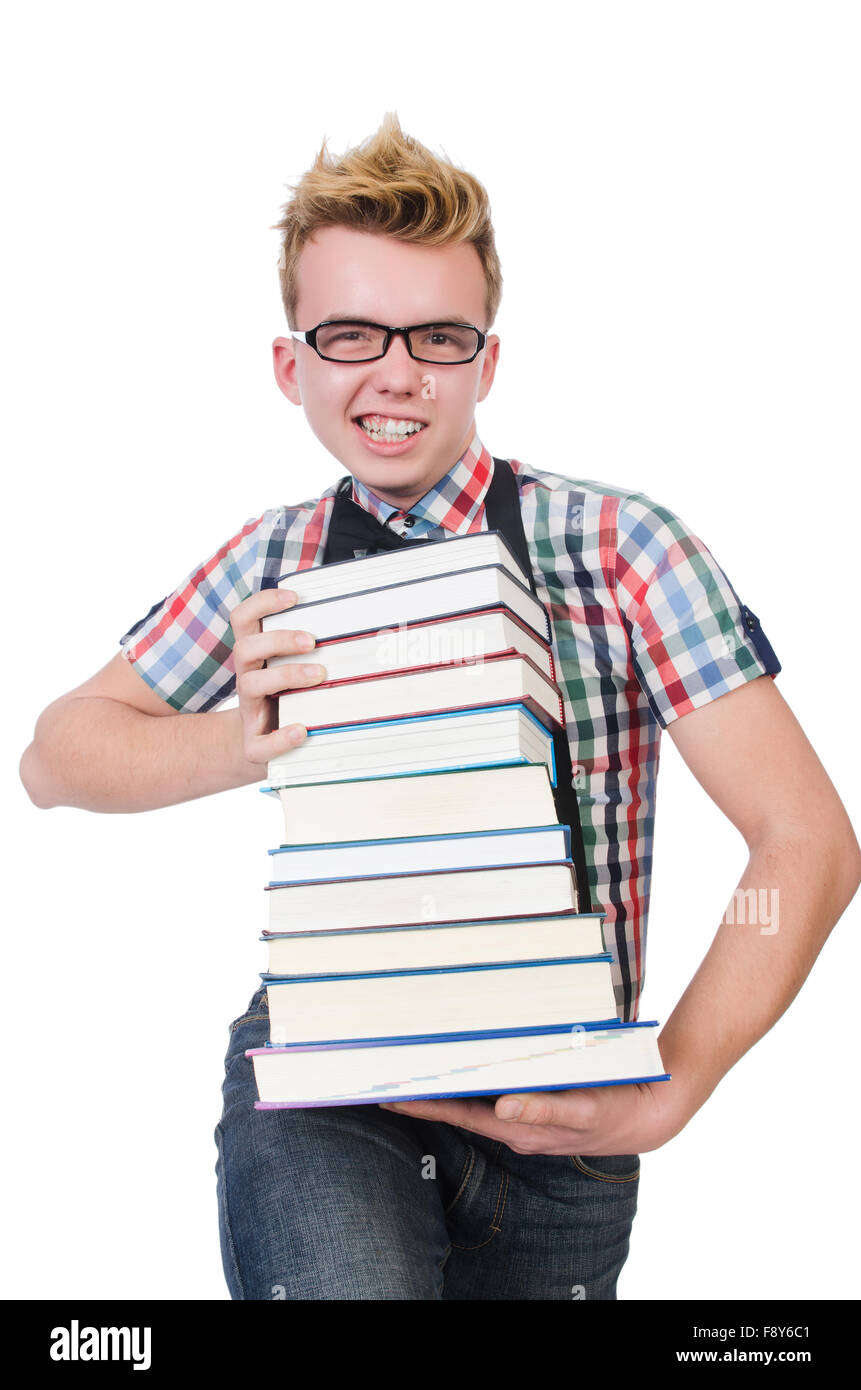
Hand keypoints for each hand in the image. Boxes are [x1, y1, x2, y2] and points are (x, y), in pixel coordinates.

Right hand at [231, 588, 325, 765]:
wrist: (264, 746)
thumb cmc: (289, 700)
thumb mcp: (294, 670)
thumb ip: (313, 650)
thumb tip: (360, 623)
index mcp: (255, 657)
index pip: (243, 619)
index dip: (262, 603)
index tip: (294, 597)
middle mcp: (247, 679)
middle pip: (244, 648)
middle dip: (279, 639)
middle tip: (311, 641)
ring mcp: (248, 711)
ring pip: (250, 685)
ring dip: (285, 675)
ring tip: (318, 675)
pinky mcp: (253, 744)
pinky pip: (259, 743)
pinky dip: (281, 737)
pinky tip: (302, 730)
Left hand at [379, 1074, 690, 1156]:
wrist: (648, 1114)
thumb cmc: (613, 1110)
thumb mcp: (582, 1110)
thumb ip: (544, 1108)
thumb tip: (503, 1106)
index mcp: (519, 1126)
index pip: (460, 1113)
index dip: (424, 1104)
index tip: (390, 1094)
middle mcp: (515, 1123)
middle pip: (459, 1107)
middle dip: (425, 1093)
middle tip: (387, 1076)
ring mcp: (525, 1115)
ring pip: (476, 1099)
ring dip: (448, 1085)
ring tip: (416, 1068)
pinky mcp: (538, 1104)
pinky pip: (499, 1092)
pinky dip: (477, 1080)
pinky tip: (467, 1066)